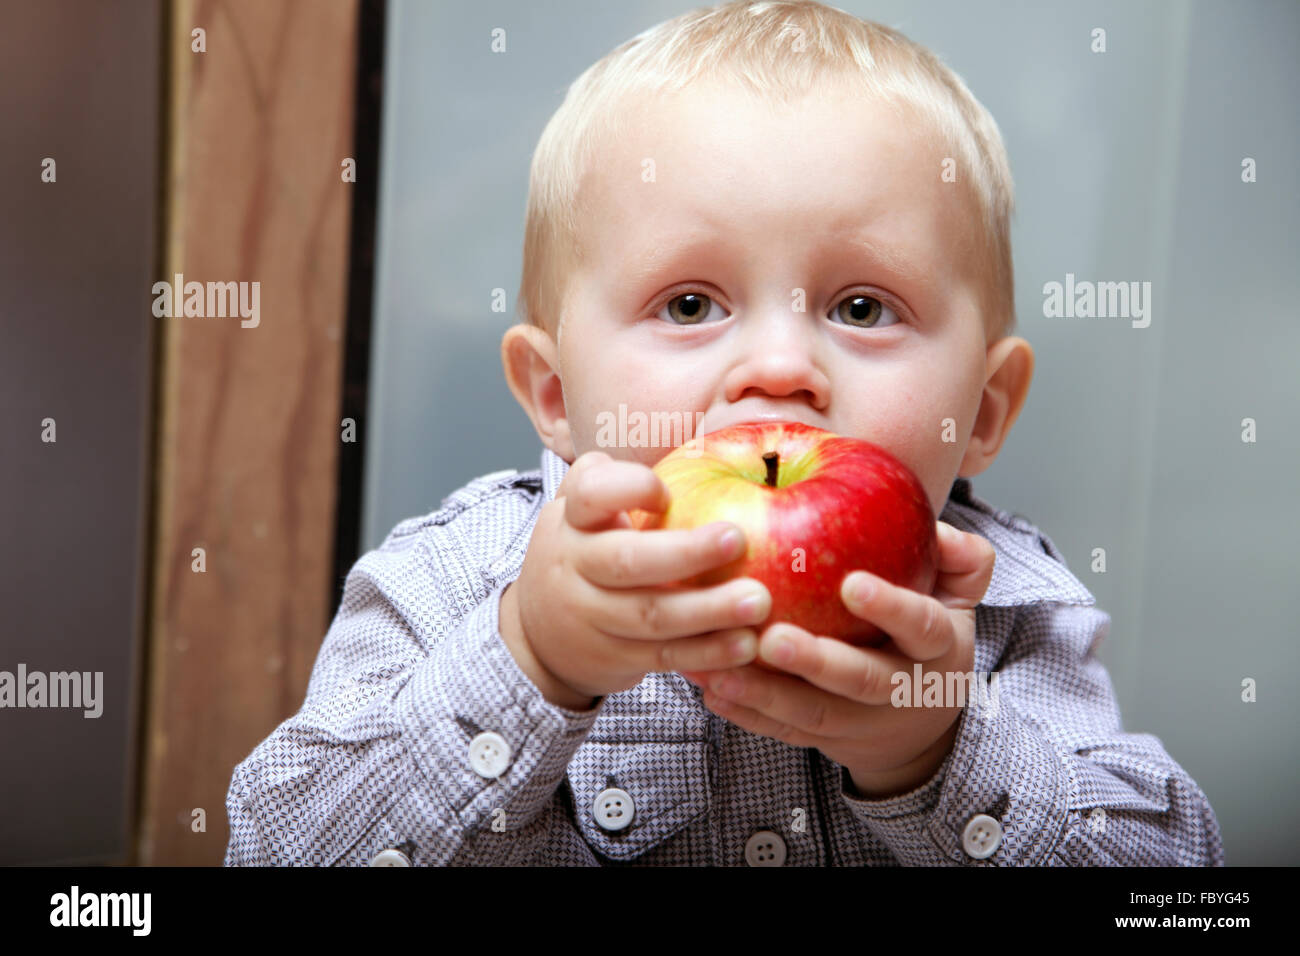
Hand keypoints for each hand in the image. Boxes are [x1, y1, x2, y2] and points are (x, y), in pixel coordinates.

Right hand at [502, 450, 773, 704]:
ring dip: (708, 610)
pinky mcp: (617, 656)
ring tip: (758, 601)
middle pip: (626, 560)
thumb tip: (704, 446)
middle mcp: (577, 565)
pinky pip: (665, 656)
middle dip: (685, 552)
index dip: (629, 489)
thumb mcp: (584, 512)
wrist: (538, 636)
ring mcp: (594, 616)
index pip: (591, 493)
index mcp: (574, 519)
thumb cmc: (585, 553)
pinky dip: (708, 653)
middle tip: (739, 538)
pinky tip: (746, 644)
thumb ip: (623, 482)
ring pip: (651, 614)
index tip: (666, 492)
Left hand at [681, 520, 995, 798]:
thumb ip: (961, 558)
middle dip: (816, 662)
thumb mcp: (957, 596)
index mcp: (937, 646)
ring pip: (813, 713)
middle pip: (862, 680)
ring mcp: (861, 720)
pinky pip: (783, 730)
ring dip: (766, 695)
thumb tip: (939, 531)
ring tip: (721, 672)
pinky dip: (746, 714)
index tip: (852, 583)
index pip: (922, 626)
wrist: (918, 724)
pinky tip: (711, 690)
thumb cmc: (925, 633)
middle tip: (772, 639)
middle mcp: (901, 688)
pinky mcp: (823, 738)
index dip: (891, 607)